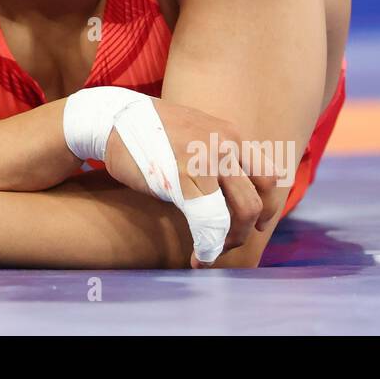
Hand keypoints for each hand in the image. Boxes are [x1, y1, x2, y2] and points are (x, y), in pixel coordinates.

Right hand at [102, 98, 280, 266]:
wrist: (111, 119)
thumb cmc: (146, 131)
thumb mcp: (194, 132)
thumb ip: (215, 154)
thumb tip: (228, 189)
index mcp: (230, 134)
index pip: (268, 176)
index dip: (268, 206)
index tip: (257, 225)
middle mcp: (225, 145)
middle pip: (257, 200)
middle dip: (246, 231)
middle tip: (229, 243)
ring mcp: (206, 161)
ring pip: (241, 213)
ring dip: (230, 241)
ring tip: (211, 250)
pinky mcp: (183, 180)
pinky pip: (210, 224)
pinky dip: (208, 248)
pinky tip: (198, 258)